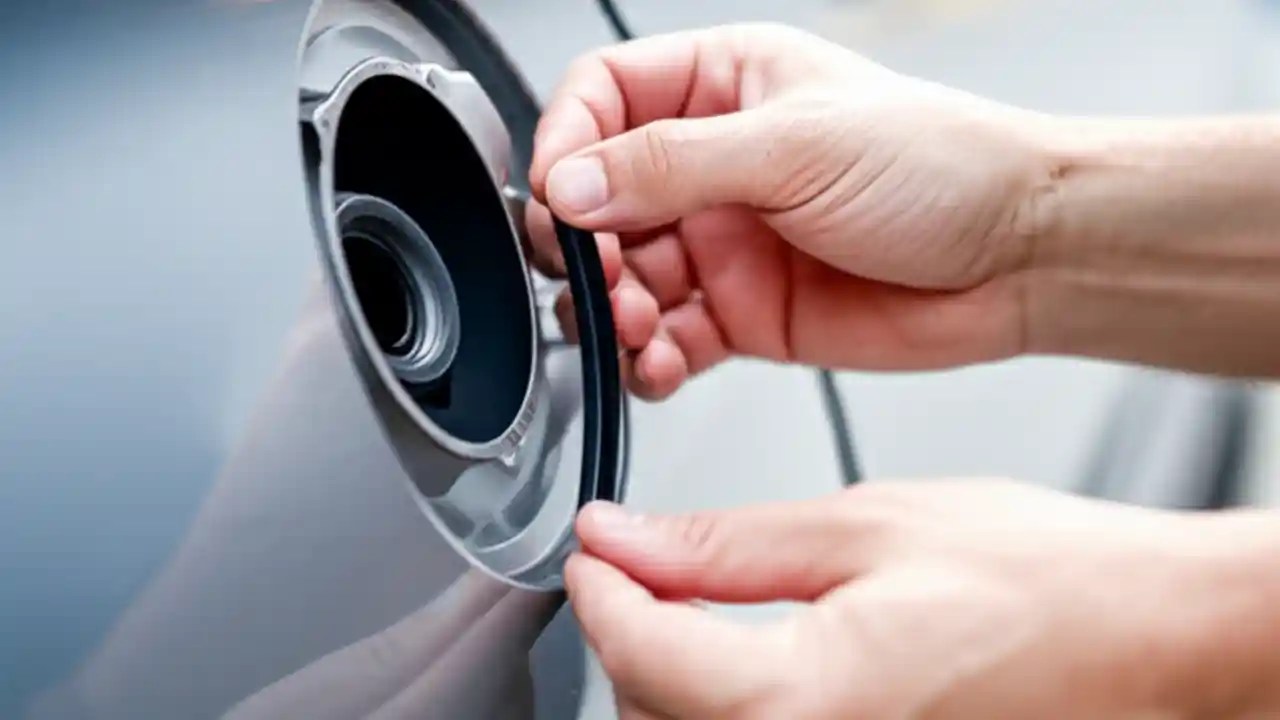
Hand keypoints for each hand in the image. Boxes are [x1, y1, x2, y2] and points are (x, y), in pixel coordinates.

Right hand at [528, 24, 1058, 398]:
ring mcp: (723, 243)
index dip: (566, 141)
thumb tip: (573, 184)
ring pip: (622, 280)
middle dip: (585, 245)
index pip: (601, 98)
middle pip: (598, 200)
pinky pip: (667, 340)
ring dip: (611, 311)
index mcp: (723, 87)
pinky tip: (663, 362)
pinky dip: (650, 360)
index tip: (560, 192)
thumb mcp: (797, 145)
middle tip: (598, 274)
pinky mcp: (740, 312)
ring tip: (637, 325)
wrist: (1020, 259)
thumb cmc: (943, 167)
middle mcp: (713, 164)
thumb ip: (672, 165)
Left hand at [565, 481, 1279, 718]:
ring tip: (692, 605)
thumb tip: (623, 540)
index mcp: (806, 702)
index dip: (599, 588)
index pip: (637, 653)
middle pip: (649, 714)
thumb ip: (723, 547)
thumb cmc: (1044, 580)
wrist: (1148, 633)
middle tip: (638, 565)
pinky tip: (748, 659)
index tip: (592, 548)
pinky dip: (726, 709)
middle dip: (628, 637)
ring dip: (668, 680)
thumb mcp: (865, 526)